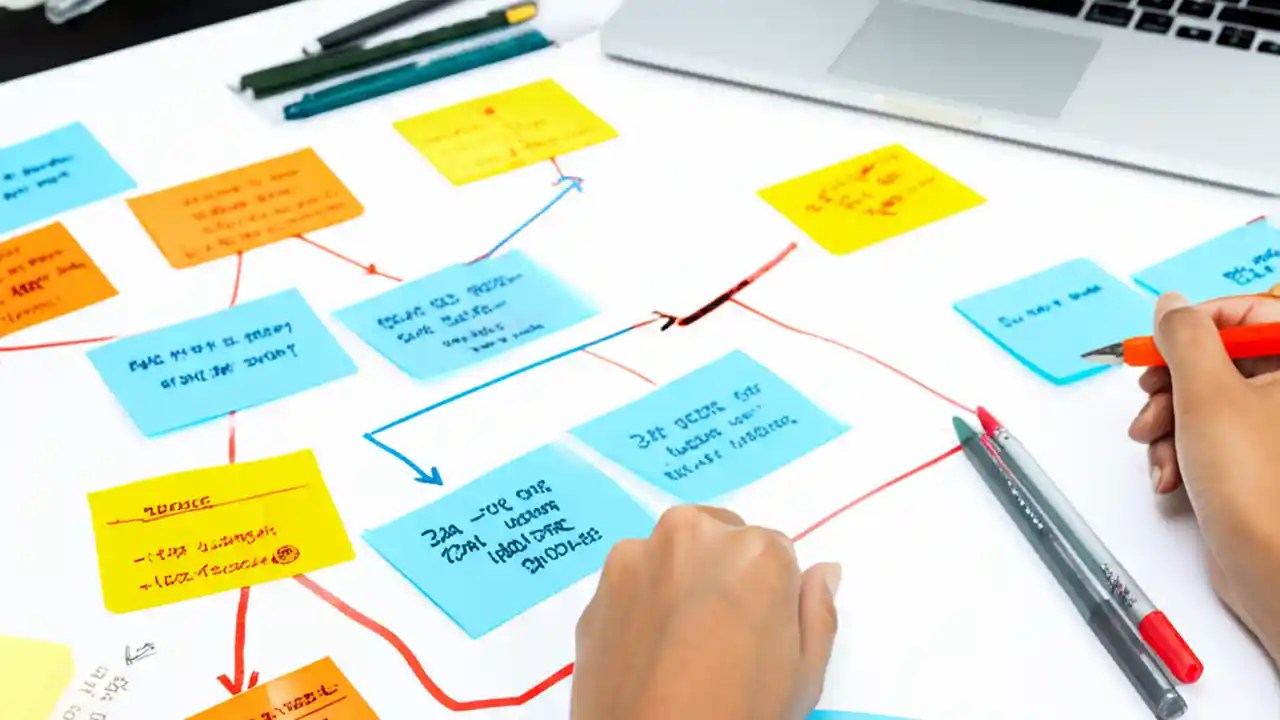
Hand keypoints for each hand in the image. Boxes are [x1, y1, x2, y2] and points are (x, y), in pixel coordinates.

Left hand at [571, 506, 840, 719]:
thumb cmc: (739, 715)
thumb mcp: (804, 676)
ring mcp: (637, 556)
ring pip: (672, 555)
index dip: (769, 594)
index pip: (774, 552)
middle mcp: (693, 535)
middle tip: (720, 637)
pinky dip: (641, 603)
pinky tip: (648, 652)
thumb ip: (817, 611)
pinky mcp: (599, 586)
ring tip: (680, 646)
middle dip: (723, 573)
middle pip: (719, 539)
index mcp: (755, 550)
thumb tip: (823, 572)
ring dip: (679, 581)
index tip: (757, 632)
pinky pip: (633, 583)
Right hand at [1129, 292, 1279, 663]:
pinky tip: (1170, 472)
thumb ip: (1183, 337)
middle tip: (1151, 395)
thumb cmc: (1255, 483)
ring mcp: (1275, 429)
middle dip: (1174, 380)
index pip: (1252, 312)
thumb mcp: (1205, 392)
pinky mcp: (1259, 460)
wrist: (1269, 566)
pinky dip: (1182, 448)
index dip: (1200, 322)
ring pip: (1208, 397)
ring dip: (1168, 418)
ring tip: (1154, 444)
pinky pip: (1211, 434)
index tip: (1164, 340)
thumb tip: (1171, 305)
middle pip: (1223, 357)